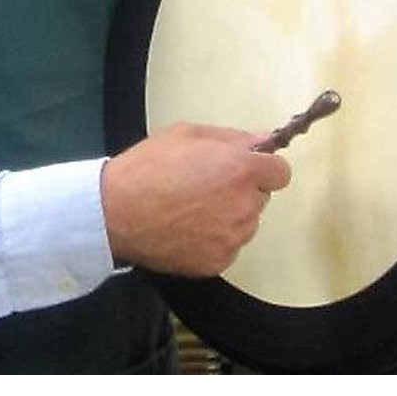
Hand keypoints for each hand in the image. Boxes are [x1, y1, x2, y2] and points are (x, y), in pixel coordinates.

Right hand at [100, 121, 291, 276]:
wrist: (116, 212)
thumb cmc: (148, 166)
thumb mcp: (186, 134)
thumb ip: (230, 137)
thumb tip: (260, 141)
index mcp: (241, 169)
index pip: (280, 172)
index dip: (264, 168)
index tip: (246, 167)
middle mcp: (244, 205)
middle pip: (261, 197)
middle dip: (242, 189)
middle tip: (207, 184)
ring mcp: (233, 238)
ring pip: (245, 223)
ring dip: (229, 215)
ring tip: (192, 208)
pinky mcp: (218, 262)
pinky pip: (227, 246)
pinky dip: (214, 239)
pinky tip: (186, 228)